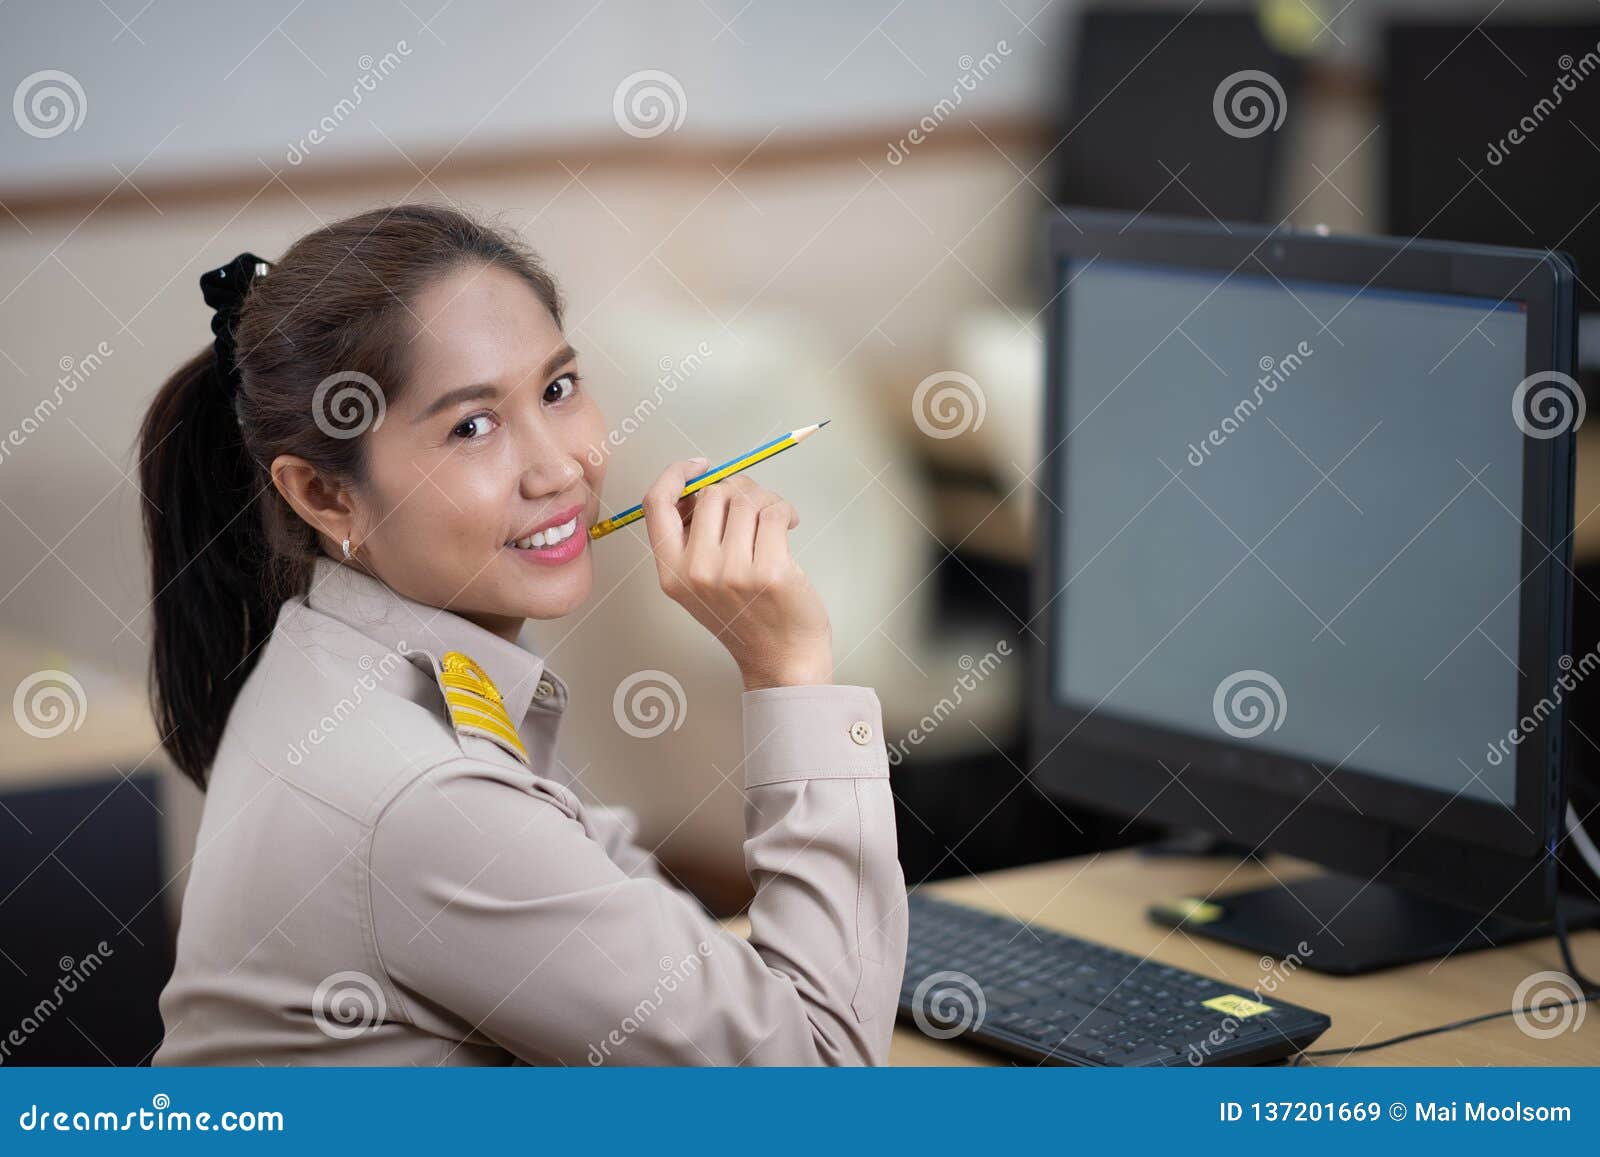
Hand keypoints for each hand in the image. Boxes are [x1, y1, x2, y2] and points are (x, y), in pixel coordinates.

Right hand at [642, 459, 832, 690]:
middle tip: (757, 505)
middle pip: (711, 492)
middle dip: (739, 488)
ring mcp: (731, 572)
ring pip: (746, 498)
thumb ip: (695, 537)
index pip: (657, 504)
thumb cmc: (748, 617)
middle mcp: (695, 571)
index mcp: (670, 572)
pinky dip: (785, 510)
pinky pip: (774, 512)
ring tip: (776, 519)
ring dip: (766, 500)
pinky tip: (790, 526)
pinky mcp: (768, 571)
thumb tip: (707, 482)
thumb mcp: (701, 583)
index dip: (677, 474)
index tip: (701, 465)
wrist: (782, 660)